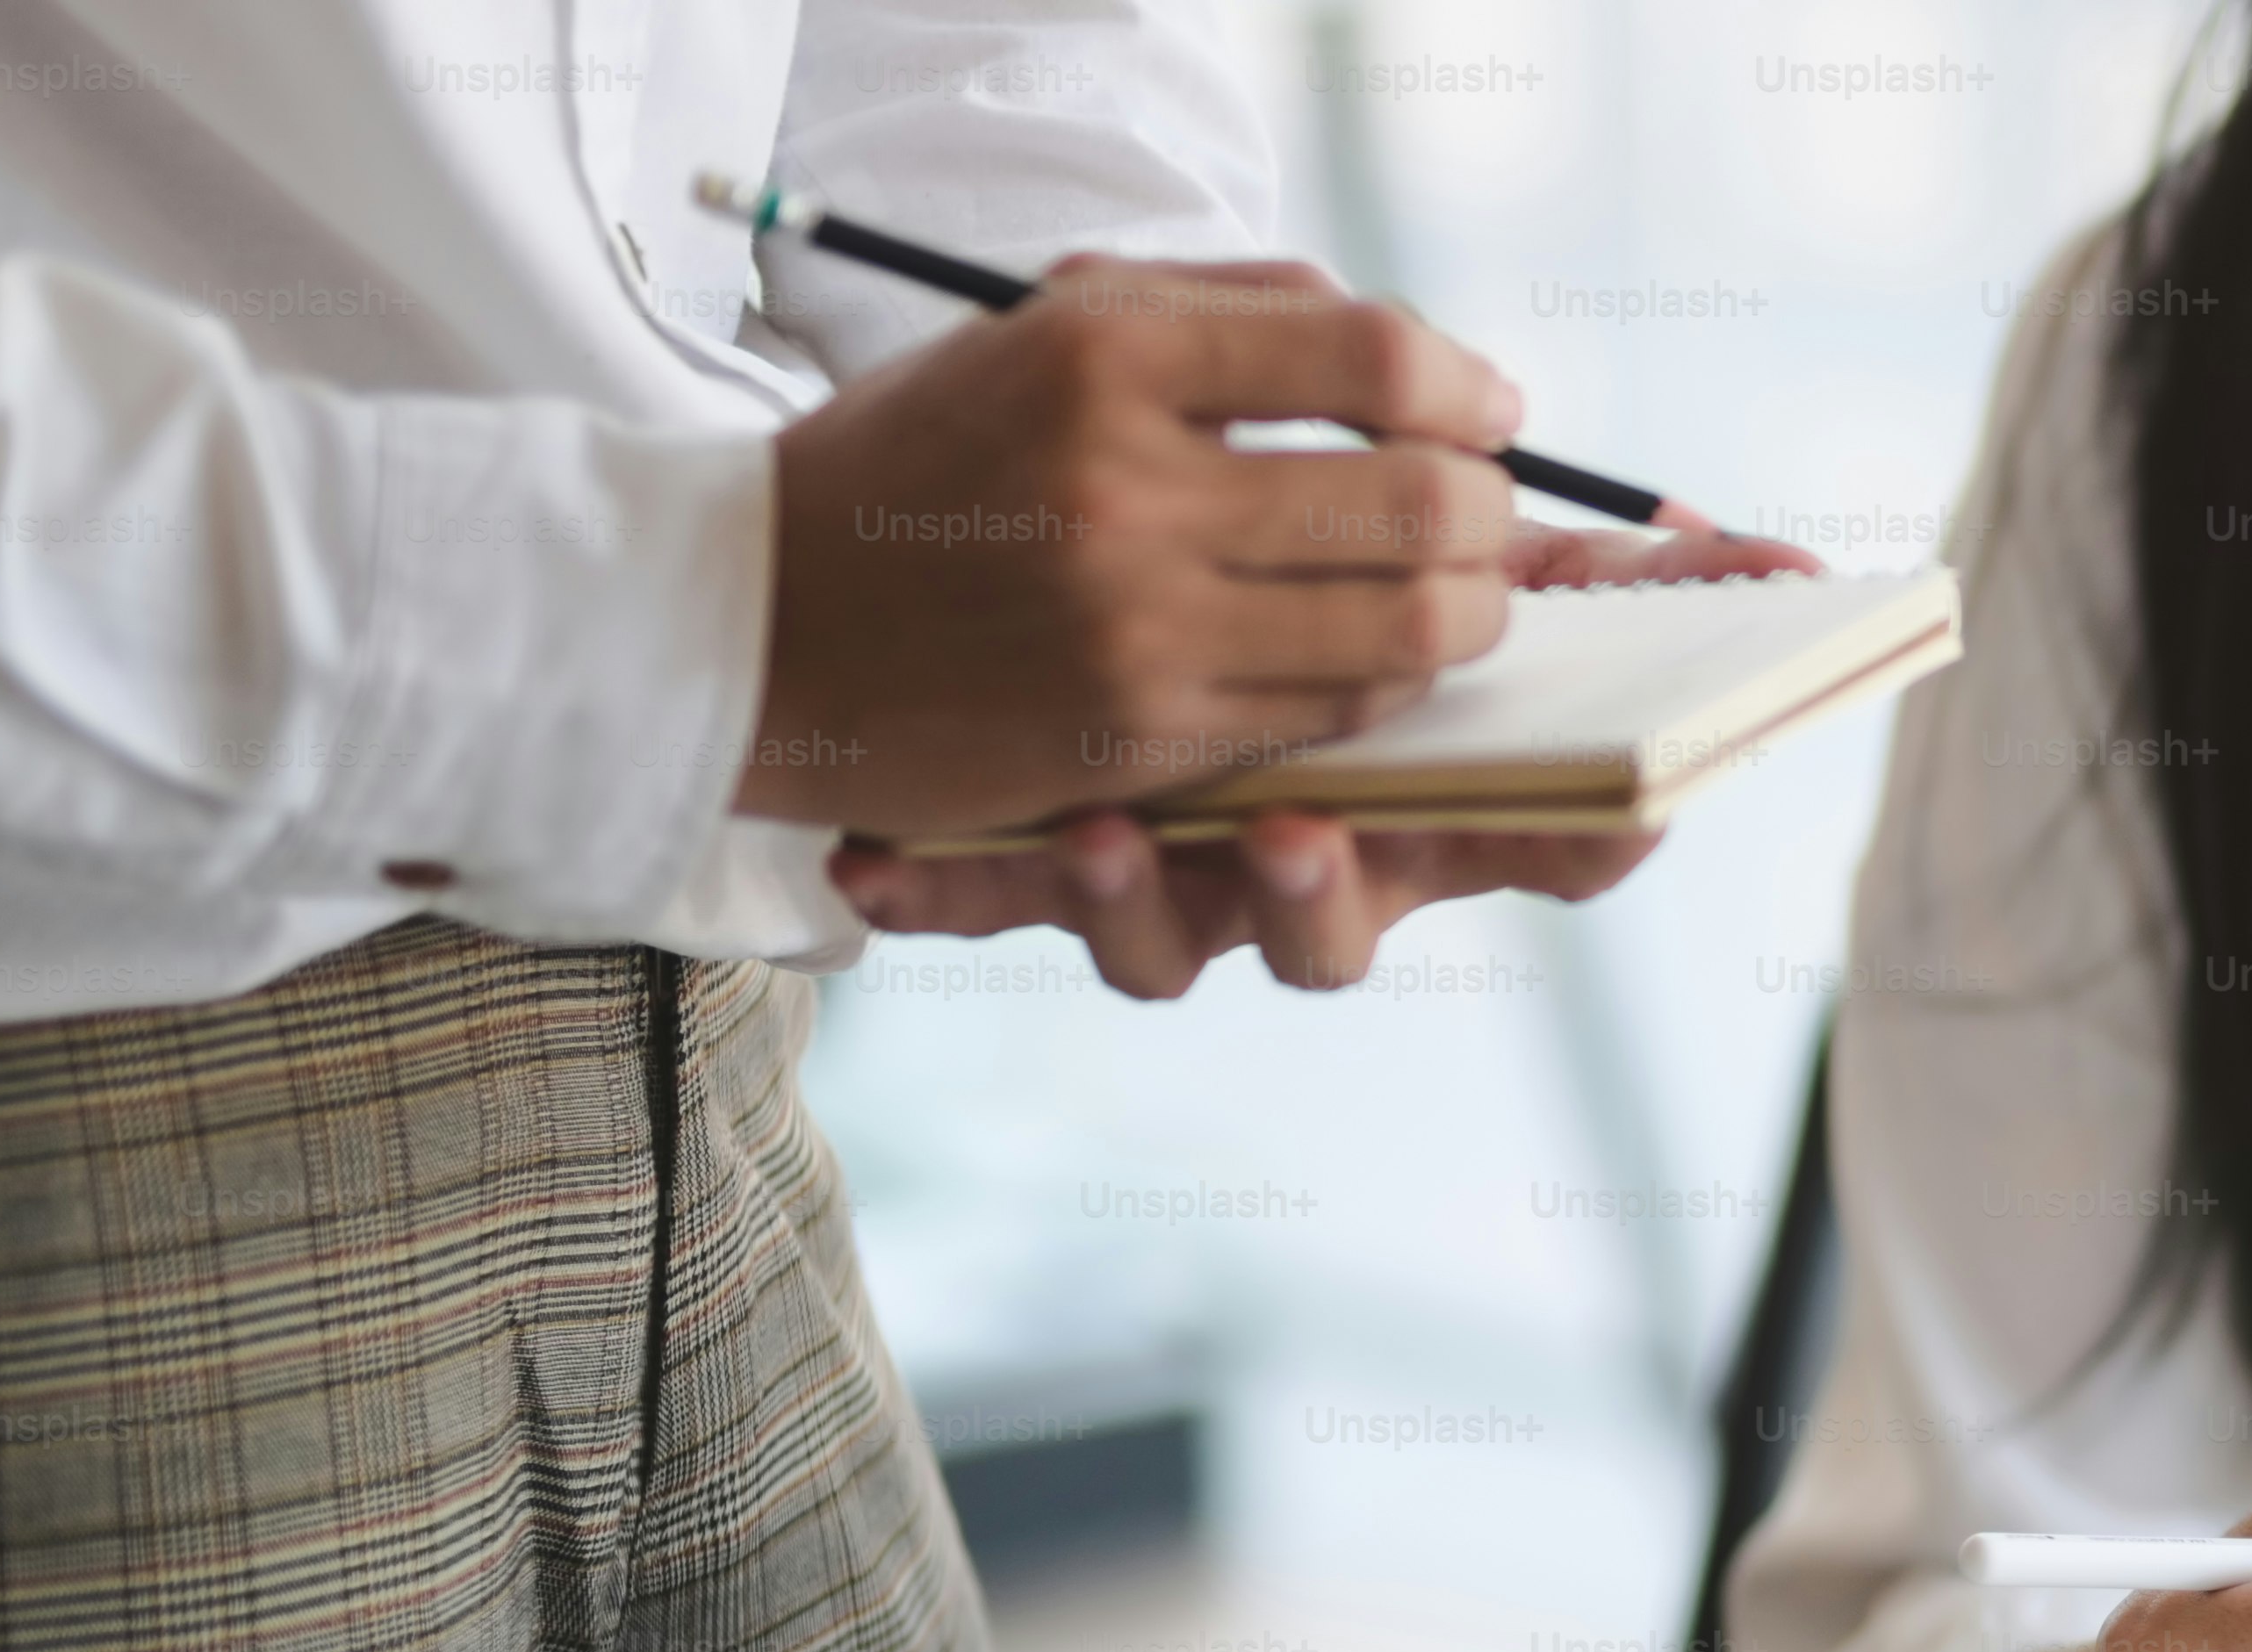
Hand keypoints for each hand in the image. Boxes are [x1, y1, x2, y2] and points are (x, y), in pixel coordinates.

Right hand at [748, 256, 1529, 831]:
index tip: (1486, 410)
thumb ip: (1239, 309)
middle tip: (1480, 508)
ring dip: (1464, 608)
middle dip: (1489, 510)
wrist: (763, 617)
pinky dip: (1382, 683)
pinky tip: (1362, 652)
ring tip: (1445, 585)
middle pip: (1422, 504)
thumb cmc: (934, 454)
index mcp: (1103, 354)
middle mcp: (1123, 491)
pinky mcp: (1138, 742)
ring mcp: (1135, 629)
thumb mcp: (1052, 323)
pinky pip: (1335, 715)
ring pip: (1408, 629)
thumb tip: (1427, 358)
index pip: (1373, 358)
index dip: (1464, 387)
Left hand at [815, 516, 1819, 994]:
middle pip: (1348, 929)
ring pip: (1185, 953)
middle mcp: (1307, 841)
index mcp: (1417, 777)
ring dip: (1148, 909)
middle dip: (1323, 893)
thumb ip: (1516, 530)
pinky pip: (989, 909)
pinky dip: (944, 896)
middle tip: (1302, 827)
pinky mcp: (1026, 863)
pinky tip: (874, 874)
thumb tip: (1731, 547)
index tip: (1630, 804)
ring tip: (1106, 840)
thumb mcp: (1357, 515)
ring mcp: (1167, 867)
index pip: (1542, 835)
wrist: (1001, 608)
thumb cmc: (1247, 563)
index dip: (1601, 833)